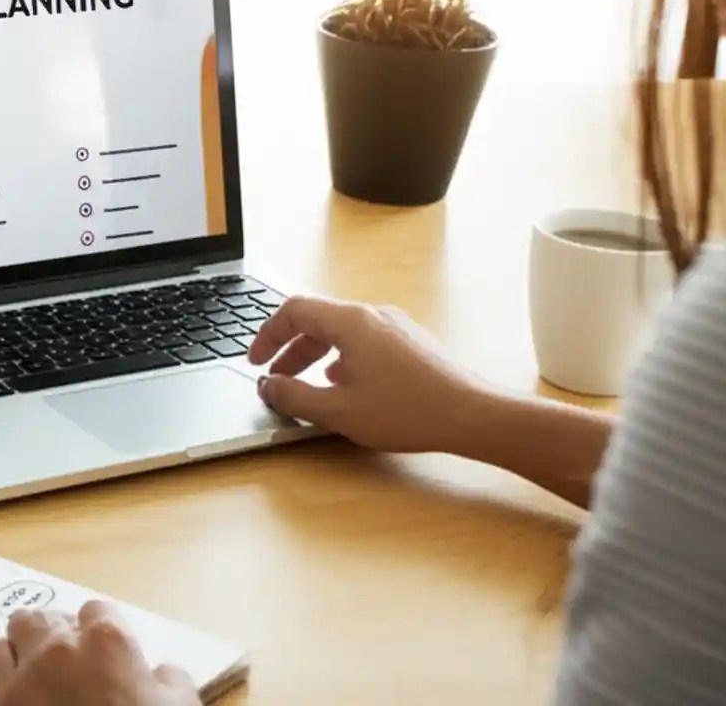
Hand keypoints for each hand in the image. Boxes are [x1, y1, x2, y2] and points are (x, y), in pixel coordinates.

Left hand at [0, 600, 200, 705]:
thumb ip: (171, 680)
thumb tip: (162, 671)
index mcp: (109, 642)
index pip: (96, 611)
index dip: (98, 630)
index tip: (101, 650)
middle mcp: (61, 647)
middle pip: (49, 617)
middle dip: (57, 632)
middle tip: (66, 658)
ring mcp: (25, 673)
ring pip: (15, 630)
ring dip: (26, 642)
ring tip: (36, 664)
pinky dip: (4, 667)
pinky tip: (16, 684)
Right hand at [248, 295, 489, 453]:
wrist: (470, 414)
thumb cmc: (406, 410)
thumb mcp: (337, 410)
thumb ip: (294, 396)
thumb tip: (268, 386)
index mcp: (350, 321)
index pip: (294, 311)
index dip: (267, 335)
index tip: (255, 362)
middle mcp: (373, 314)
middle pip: (318, 320)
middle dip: (290, 350)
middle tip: (274, 379)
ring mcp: (395, 326)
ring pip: (342, 332)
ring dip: (315, 356)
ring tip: (305, 385)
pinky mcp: (411, 342)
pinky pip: (364, 341)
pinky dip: (342, 359)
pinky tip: (344, 386)